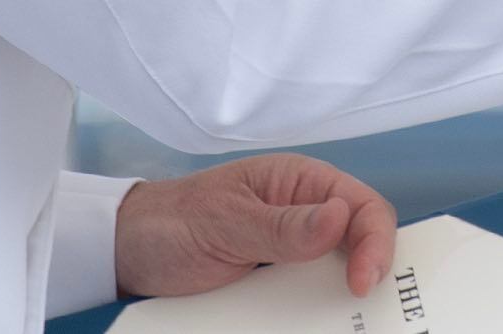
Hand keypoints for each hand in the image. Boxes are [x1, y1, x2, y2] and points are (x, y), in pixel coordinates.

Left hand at [112, 154, 398, 300]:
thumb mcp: (226, 222)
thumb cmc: (171, 221)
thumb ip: (282, 225)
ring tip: (349, 326)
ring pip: (336, 278)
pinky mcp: (276, 285)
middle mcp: (304, 215)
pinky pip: (306, 303)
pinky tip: (316, 330)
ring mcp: (291, 253)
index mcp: (299, 183)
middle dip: (371, 275)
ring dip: (342, 303)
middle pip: (360, 244)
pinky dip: (314, 318)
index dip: (375, 242)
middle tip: (370, 311)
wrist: (126, 253)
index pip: (363, 206)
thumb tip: (341, 218)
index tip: (363, 282)